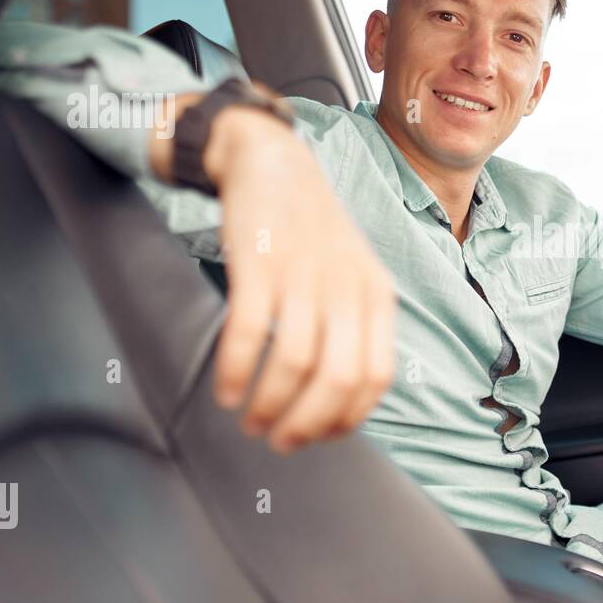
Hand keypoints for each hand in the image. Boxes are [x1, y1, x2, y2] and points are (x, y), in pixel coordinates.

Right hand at [151, 98, 396, 452]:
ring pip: (294, 363)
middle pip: (339, 380)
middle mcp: (348, 286)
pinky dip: (235, 370)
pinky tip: (225, 390)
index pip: (376, 378)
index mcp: (377, 295)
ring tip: (249, 420)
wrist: (273, 161)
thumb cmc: (310, 233)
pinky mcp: (260, 261)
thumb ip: (355, 329)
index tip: (315, 436)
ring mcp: (305, 273)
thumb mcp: (353, 276)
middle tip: (277, 441)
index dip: (344, 418)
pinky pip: (248, 331)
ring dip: (268, 405)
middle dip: (306, 424)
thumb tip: (337, 403)